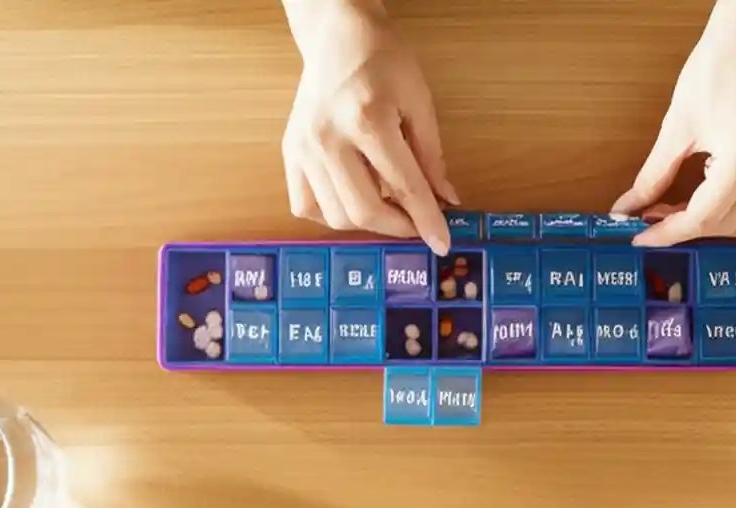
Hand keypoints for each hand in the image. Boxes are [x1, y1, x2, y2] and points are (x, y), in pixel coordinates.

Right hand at [281, 0, 457, 254]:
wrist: (337, 36)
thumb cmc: (383, 60)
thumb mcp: (419, 102)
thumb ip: (432, 156)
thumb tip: (446, 199)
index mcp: (367, 121)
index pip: (404, 187)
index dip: (427, 221)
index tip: (442, 244)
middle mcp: (329, 139)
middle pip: (365, 209)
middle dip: (398, 226)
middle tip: (416, 222)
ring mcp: (303, 148)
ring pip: (335, 215)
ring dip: (368, 222)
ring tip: (388, 205)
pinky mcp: (289, 153)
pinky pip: (305, 206)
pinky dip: (332, 214)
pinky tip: (352, 199)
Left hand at [613, 0, 735, 245]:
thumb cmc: (715, 69)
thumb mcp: (676, 127)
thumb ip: (653, 175)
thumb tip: (628, 207)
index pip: (703, 218)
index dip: (668, 233)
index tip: (641, 237)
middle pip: (727, 225)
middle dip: (687, 227)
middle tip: (654, 214)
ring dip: (719, 224)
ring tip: (686, 205)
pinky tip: (716, 195)